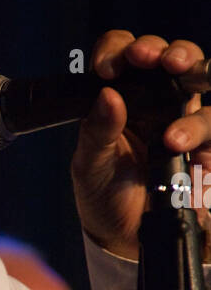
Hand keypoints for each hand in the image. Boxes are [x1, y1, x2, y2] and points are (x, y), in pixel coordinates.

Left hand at [71, 32, 209, 259]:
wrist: (127, 238)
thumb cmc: (104, 195)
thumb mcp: (90, 167)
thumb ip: (96, 131)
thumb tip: (107, 94)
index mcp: (123, 97)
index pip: (125, 55)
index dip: (119, 50)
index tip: (110, 68)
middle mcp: (158, 102)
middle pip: (176, 58)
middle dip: (171, 52)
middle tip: (157, 61)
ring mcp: (187, 122)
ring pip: (204, 89)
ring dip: (192, 103)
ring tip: (171, 137)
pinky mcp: (207, 149)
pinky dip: (204, 135)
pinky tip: (188, 153)